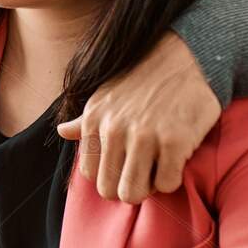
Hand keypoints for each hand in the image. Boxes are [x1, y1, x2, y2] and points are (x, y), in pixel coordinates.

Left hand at [58, 32, 220, 202]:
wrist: (186, 55)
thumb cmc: (145, 79)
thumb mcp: (107, 95)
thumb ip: (85, 120)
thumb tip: (62, 131)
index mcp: (95, 120)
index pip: (90, 174)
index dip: (110, 175)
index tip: (125, 165)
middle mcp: (115, 130)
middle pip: (109, 190)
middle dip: (127, 188)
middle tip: (144, 172)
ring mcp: (144, 136)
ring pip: (134, 192)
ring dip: (148, 187)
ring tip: (158, 168)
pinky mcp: (174, 141)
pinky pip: (166, 184)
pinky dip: (171, 179)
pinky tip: (176, 161)